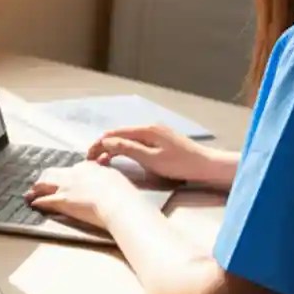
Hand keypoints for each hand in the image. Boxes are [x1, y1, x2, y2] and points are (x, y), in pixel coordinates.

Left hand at [24, 161, 138, 229]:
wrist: (116, 202)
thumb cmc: (122, 192)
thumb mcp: (115, 177)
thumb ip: (106, 174)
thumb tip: (105, 170)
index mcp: (89, 167)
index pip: (74, 168)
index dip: (69, 175)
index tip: (67, 178)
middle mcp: (74, 174)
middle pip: (54, 173)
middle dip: (46, 178)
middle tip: (40, 183)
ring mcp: (66, 186)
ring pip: (45, 184)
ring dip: (37, 188)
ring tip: (30, 192)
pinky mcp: (62, 200)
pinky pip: (45, 201)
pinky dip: (37, 202)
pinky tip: (33, 204)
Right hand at [88, 124, 225, 183]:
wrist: (205, 165)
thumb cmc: (179, 165)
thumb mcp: (151, 159)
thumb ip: (128, 148)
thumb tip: (106, 141)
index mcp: (146, 130)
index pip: (115, 133)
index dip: (99, 144)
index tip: (88, 157)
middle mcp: (149, 127)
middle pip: (119, 134)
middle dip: (103, 145)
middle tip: (92, 161)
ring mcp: (156, 133)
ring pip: (127, 138)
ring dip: (113, 148)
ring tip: (103, 161)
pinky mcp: (161, 140)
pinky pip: (136, 142)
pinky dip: (125, 149)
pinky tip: (122, 157)